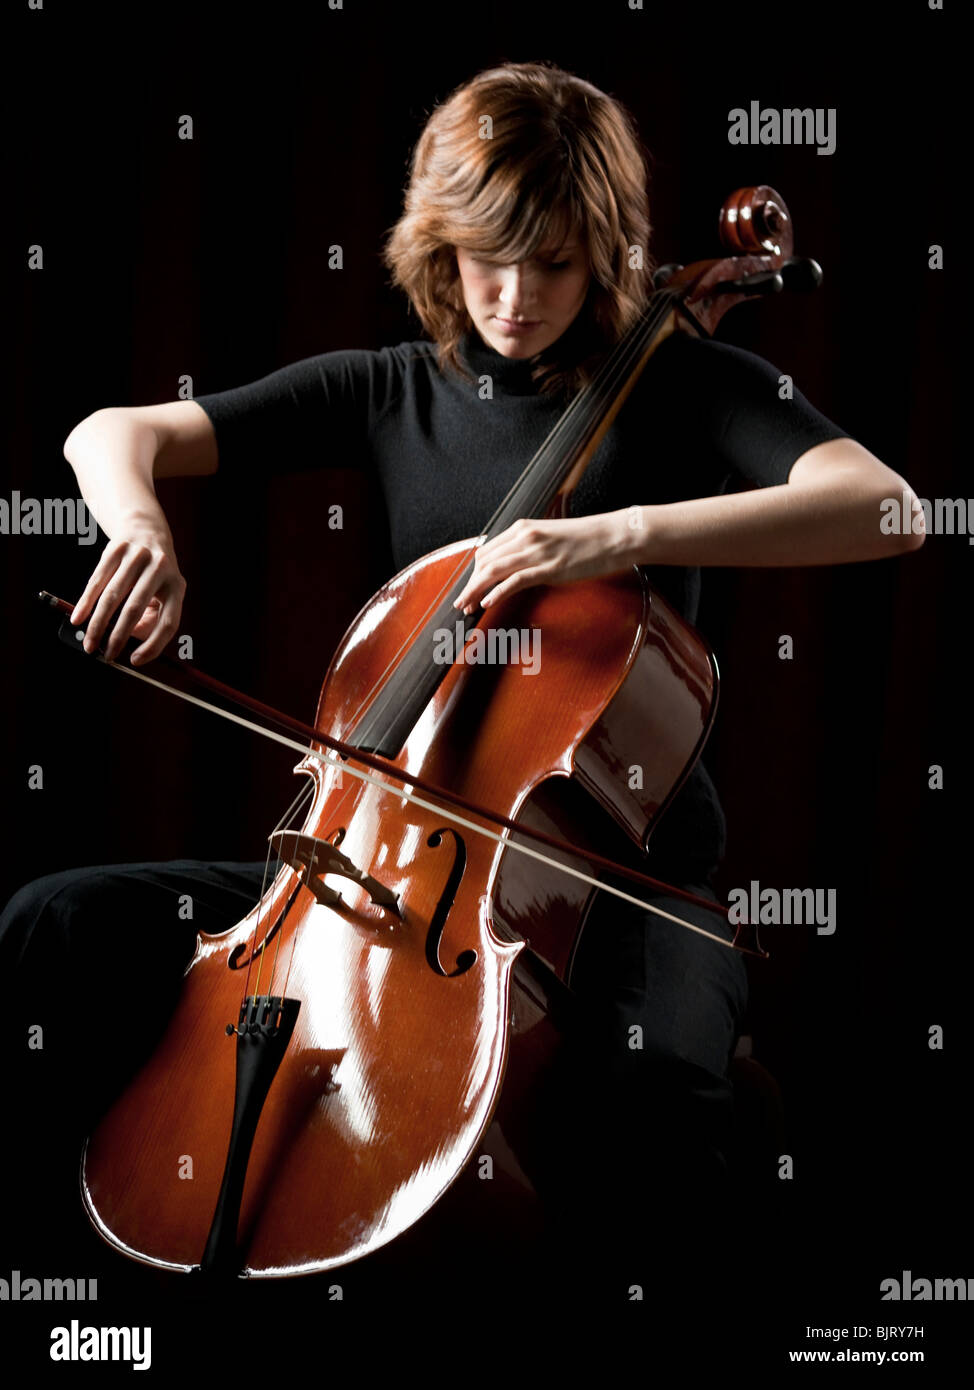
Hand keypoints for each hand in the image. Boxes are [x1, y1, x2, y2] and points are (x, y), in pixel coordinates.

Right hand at [70, 525, 186, 664]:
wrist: (145, 528)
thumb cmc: (154, 574)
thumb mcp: (162, 594)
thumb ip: (149, 620)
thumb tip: (126, 642)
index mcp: (177, 586)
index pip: (169, 622)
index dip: (153, 645)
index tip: (135, 661)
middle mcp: (160, 569)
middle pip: (136, 609)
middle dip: (118, 637)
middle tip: (106, 656)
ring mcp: (138, 557)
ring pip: (112, 596)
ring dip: (98, 624)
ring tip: (90, 644)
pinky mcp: (116, 550)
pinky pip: (97, 580)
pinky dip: (86, 602)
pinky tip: (78, 619)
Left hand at [452, 512, 635, 614]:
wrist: (615, 536)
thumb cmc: (588, 539)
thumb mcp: (552, 537)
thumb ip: (532, 547)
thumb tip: (518, 566)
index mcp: (523, 528)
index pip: (487, 551)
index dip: (474, 572)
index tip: (469, 588)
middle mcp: (525, 536)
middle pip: (485, 562)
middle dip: (470, 584)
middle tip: (462, 603)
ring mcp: (537, 552)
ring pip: (493, 571)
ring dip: (475, 591)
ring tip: (466, 607)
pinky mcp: (549, 568)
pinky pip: (514, 581)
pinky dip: (497, 593)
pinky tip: (487, 604)